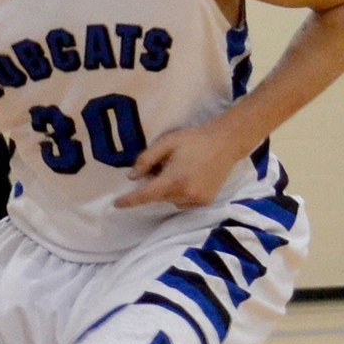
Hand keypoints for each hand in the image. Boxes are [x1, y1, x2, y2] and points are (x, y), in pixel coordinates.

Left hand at [116, 122, 243, 209]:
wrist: (227, 142)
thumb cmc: (194, 139)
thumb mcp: (166, 143)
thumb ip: (146, 160)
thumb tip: (132, 177)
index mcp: (173, 180)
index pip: (145, 196)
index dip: (129, 201)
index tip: (116, 204)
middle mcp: (184, 194)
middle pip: (158, 197)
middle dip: (154, 187)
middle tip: (162, 168)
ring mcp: (197, 200)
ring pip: (171, 201)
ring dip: (168, 191)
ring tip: (179, 171)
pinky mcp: (205, 202)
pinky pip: (184, 202)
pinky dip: (181, 194)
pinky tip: (190, 178)